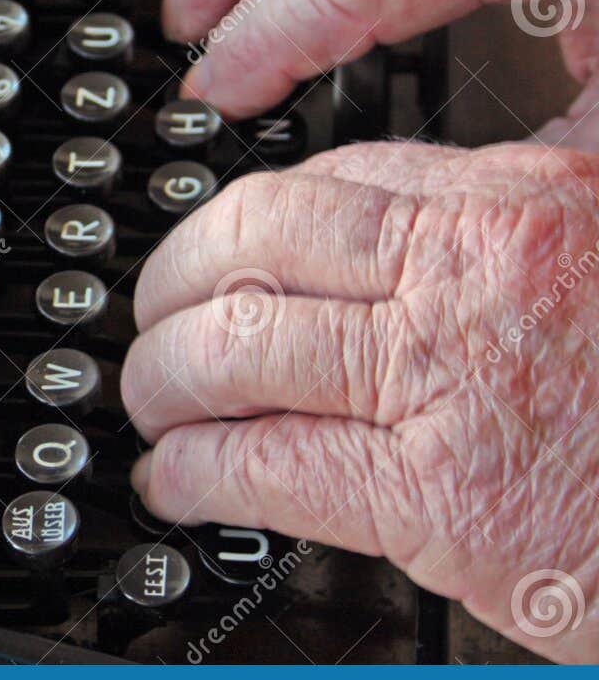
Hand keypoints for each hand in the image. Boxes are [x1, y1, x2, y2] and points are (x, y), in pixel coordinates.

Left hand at [123, 139, 598, 661]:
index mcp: (527, 204)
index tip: (208, 252)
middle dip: (171, 285)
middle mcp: (480, 274)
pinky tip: (177, 482)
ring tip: (151, 403)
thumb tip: (391, 247)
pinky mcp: (444, 499)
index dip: (236, 221)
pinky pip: (264, 465)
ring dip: (163, 380)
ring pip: (236, 350)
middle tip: (152, 320)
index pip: (327, 180)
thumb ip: (510, 245)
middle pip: (253, 245)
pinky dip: (194, 473)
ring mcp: (454, 381)